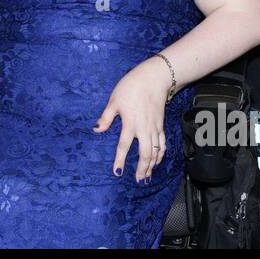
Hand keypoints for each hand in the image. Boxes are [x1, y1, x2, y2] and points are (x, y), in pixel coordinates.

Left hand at [94, 57, 170, 182]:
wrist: (154, 78)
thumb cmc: (131, 87)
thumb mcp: (114, 100)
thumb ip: (106, 117)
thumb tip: (96, 129)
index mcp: (130, 123)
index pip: (124, 146)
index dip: (120, 160)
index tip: (118, 172)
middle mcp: (144, 129)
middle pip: (145, 154)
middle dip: (142, 168)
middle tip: (138, 180)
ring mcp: (154, 128)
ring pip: (155, 151)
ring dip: (152, 165)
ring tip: (147, 176)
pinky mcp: (161, 125)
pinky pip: (163, 143)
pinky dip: (161, 154)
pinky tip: (158, 161)